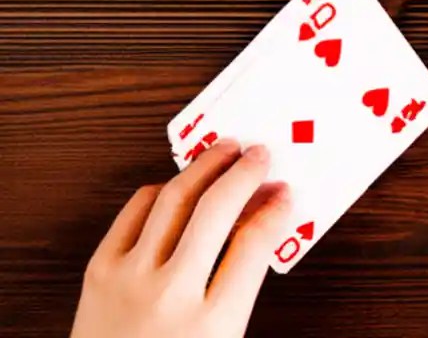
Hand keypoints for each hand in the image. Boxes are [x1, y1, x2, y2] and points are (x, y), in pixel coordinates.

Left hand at [71, 142, 289, 337]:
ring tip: (222, 152)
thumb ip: (242, 285)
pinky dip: (160, 191)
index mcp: (214, 322)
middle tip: (260, 156)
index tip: (283, 194)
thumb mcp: (223, 336)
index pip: (256, 243)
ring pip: (175, 198)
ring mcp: (131, 279)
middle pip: (217, 209)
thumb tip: (261, 225)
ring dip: (205, 167)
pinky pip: (135, 211)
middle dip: (245, 173)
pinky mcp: (99, 272)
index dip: (275, 209)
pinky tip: (177, 185)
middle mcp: (171, 295)